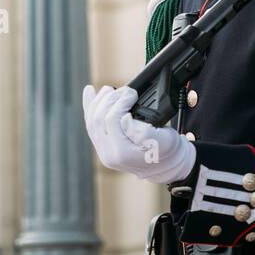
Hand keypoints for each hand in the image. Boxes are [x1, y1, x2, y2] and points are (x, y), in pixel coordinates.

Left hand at [82, 83, 196, 183]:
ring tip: (110, 90)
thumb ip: (146, 131)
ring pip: (92, 120)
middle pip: (99, 118)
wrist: (164, 165)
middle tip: (126, 91)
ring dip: (99, 100)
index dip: (121, 101)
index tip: (133, 94)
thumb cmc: (166, 149)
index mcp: (123, 153)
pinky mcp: (102, 146)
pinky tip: (88, 91)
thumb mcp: (164, 140)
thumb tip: (126, 119)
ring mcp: (104, 151)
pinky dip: (89, 106)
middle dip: (111, 98)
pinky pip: (90, 124)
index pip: (112, 119)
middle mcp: (110, 154)